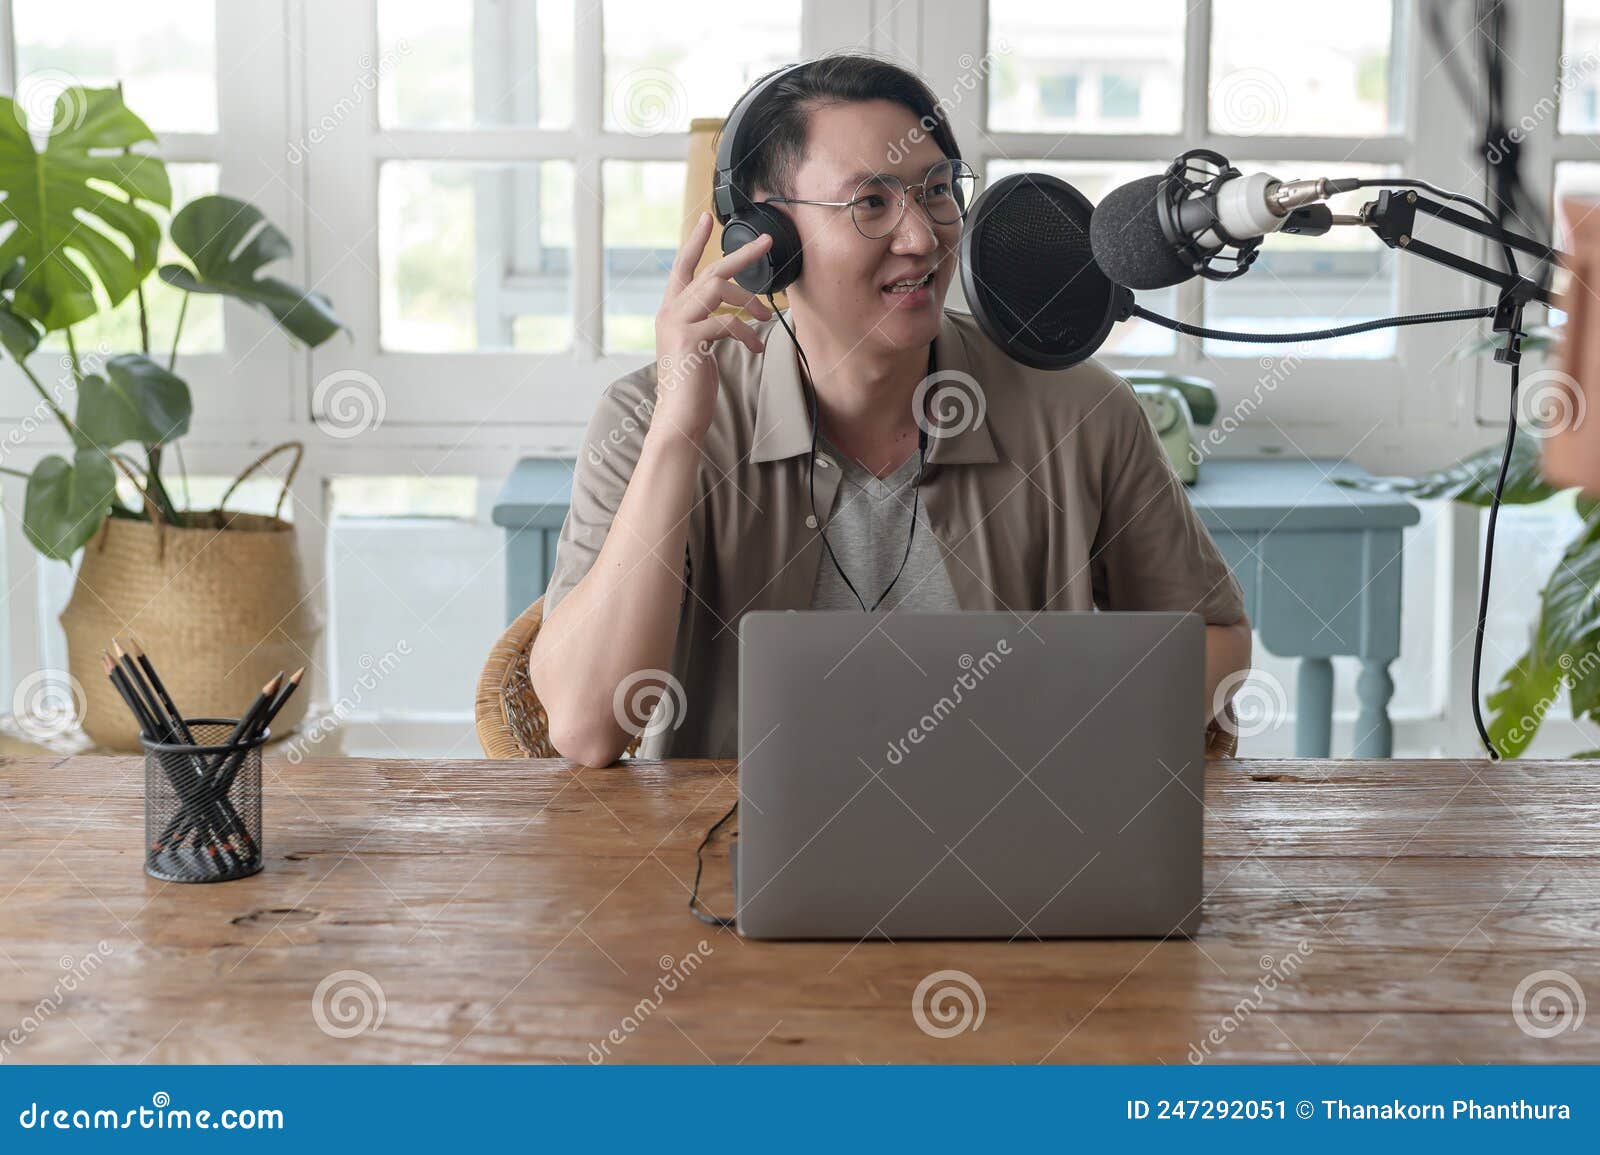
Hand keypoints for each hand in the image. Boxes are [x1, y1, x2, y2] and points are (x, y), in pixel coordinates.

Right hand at [650, 211, 776, 445]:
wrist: (679, 417)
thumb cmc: (692, 384)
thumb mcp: (699, 346)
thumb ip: (708, 322)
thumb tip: (736, 310)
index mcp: (671, 310)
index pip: (682, 266)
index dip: (695, 241)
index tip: (708, 218)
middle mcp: (669, 312)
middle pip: (709, 271)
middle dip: (740, 255)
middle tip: (766, 243)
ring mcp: (677, 325)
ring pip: (718, 290)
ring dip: (749, 300)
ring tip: (766, 317)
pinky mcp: (690, 341)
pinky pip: (726, 322)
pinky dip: (747, 333)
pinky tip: (756, 348)